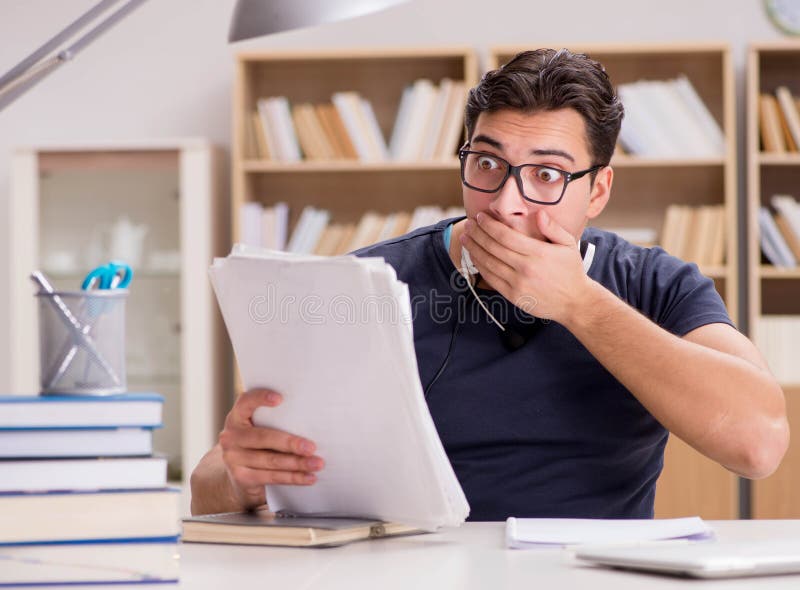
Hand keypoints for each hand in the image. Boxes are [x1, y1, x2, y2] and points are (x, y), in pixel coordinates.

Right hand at [218, 388, 323, 507]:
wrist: (238, 474)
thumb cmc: (258, 442)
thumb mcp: (258, 427)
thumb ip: (273, 419)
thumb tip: (311, 418)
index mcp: (236, 417)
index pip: (245, 402)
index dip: (260, 398)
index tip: (280, 399)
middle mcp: (231, 436)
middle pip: (263, 437)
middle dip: (290, 443)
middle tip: (311, 447)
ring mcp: (234, 458)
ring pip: (271, 460)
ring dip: (297, 463)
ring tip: (317, 463)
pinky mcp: (241, 477)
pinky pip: (272, 477)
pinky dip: (293, 477)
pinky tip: (309, 477)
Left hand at [460, 210, 590, 322]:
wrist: (574, 302)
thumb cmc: (571, 270)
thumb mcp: (568, 245)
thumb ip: (553, 227)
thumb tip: (538, 213)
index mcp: (538, 253)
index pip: (505, 236)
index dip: (489, 225)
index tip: (480, 216)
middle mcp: (525, 268)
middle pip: (493, 247)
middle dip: (477, 234)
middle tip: (469, 224)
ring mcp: (517, 284)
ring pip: (488, 263)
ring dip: (474, 249)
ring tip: (466, 238)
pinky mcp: (513, 296)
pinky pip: (491, 279)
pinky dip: (480, 266)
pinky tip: (474, 257)